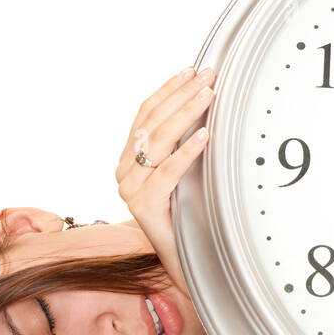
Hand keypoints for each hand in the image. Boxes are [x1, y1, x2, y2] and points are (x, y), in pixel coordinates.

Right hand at [115, 66, 215, 296]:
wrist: (184, 264)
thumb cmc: (188, 216)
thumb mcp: (183, 174)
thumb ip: (182, 146)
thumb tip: (205, 105)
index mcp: (129, 159)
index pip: (146, 114)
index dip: (168, 90)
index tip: (192, 70)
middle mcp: (124, 171)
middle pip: (152, 123)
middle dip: (182, 95)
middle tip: (209, 76)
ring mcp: (129, 189)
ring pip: (157, 142)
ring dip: (186, 114)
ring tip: (209, 96)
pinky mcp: (142, 207)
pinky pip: (166, 174)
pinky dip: (186, 152)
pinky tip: (204, 136)